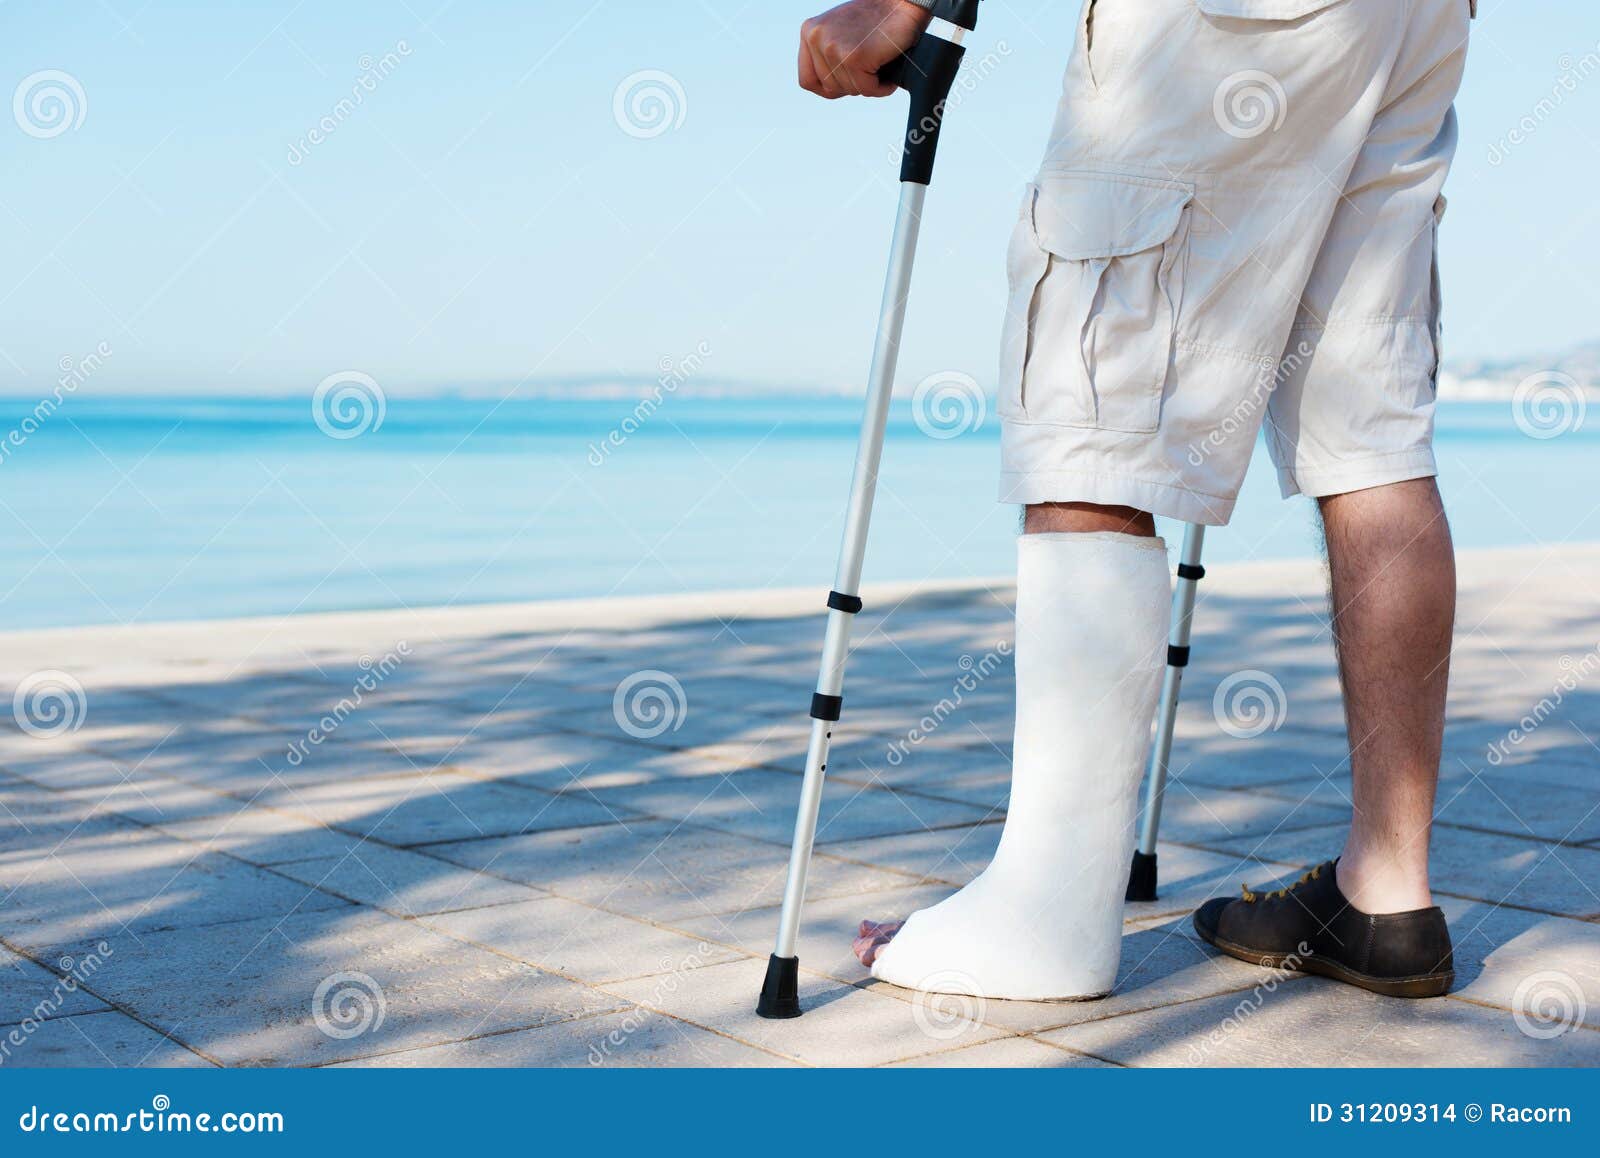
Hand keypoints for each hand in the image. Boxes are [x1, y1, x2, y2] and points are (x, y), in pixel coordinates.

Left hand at [798, 0, 930, 99]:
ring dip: (868, 85)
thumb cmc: (877, 20)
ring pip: (848, 89)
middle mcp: (816, 37)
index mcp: (809, 31)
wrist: (904, 3)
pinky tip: (887, 75)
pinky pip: (866, 89)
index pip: (806, 80)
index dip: (829, 87)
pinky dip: (881, 88)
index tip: (848, 80)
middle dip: (851, 85)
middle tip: (869, 71)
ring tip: (880, 68)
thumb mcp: (839, 33)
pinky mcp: (854, 57)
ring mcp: (833, 47)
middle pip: (828, 87)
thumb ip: (826, 56)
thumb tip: (825, 88)